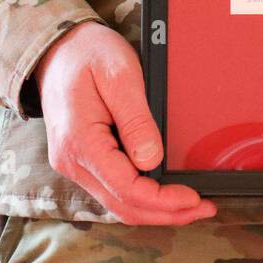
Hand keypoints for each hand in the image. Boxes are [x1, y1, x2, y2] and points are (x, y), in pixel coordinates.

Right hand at [35, 22, 216, 225]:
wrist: (57, 48)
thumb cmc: (88, 54)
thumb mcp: (119, 76)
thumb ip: (136, 120)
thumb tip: (152, 160)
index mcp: (80, 143)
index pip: (126, 189)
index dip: (163, 200)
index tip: (194, 198)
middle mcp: (72, 162)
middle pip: (123, 206)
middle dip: (166, 213)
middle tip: (204, 208)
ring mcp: (75, 164)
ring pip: (118, 203)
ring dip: (155, 209)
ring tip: (191, 205)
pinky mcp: (82, 160)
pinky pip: (113, 189)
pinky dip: (141, 197)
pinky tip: (164, 192)